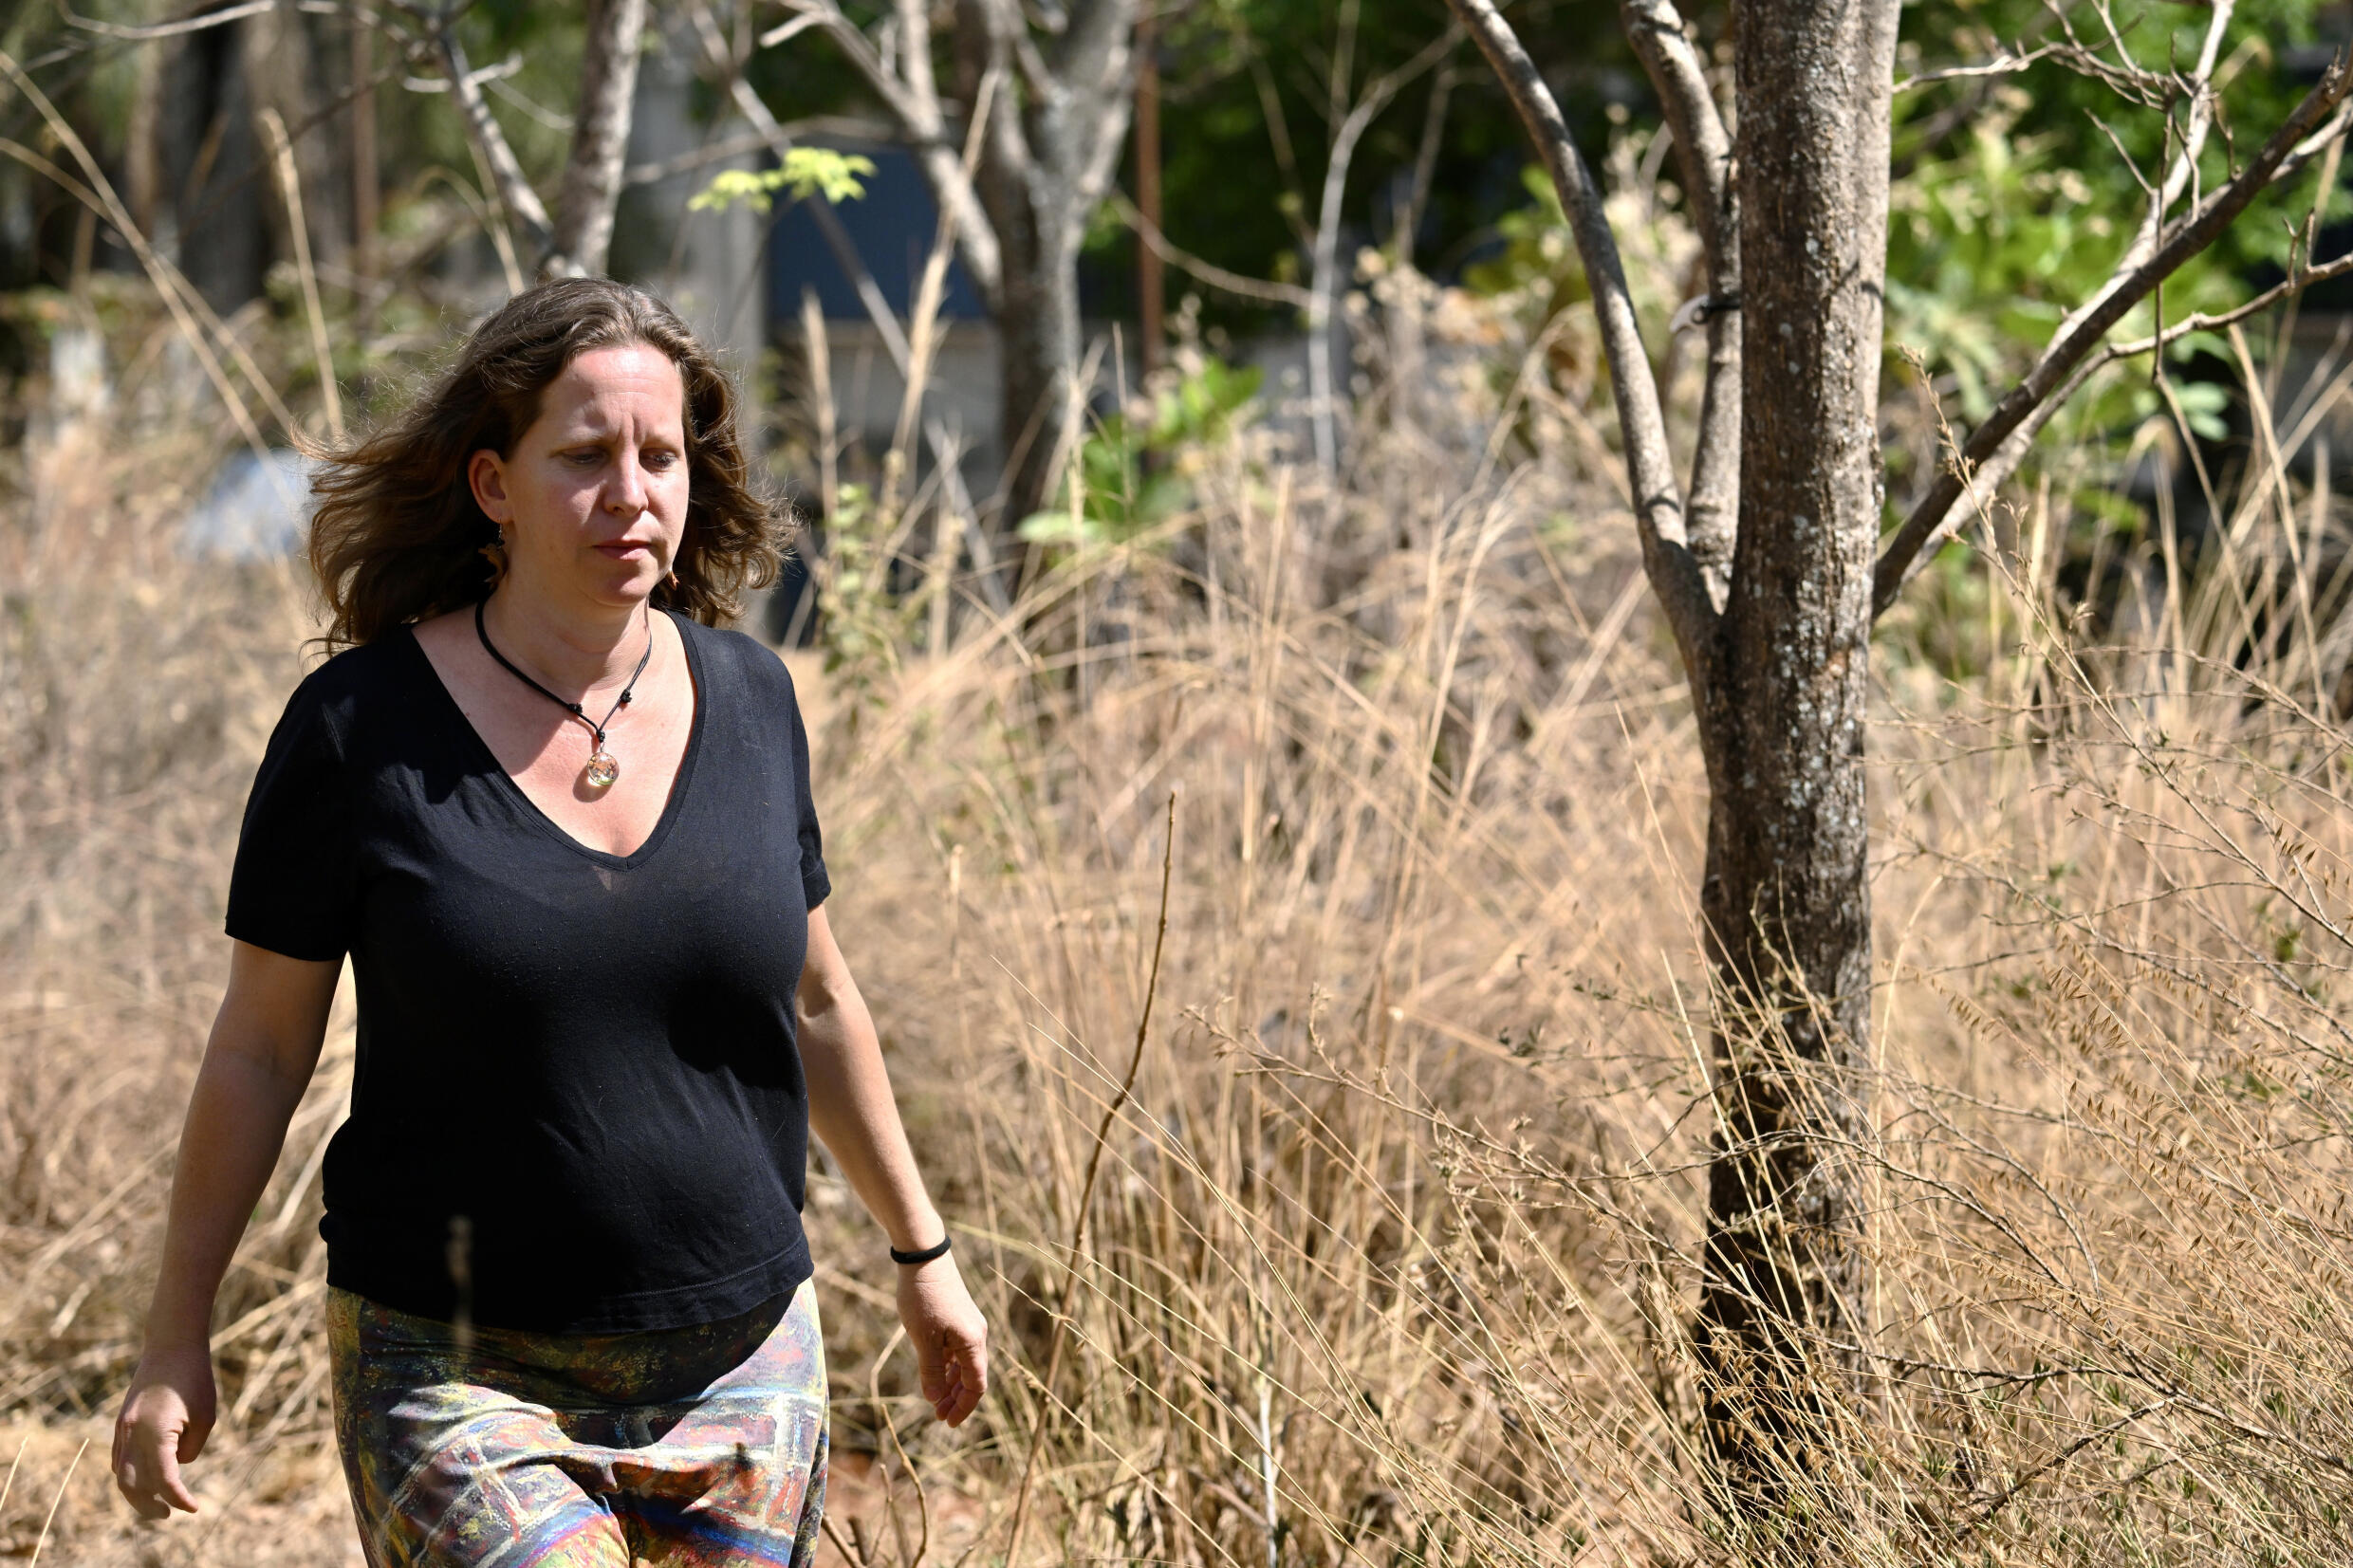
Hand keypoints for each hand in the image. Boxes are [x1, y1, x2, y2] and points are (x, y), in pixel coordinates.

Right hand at [112, 1341, 215, 1518]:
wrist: (171, 1345)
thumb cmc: (195, 1379)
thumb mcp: (205, 1416)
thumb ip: (189, 1449)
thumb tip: (174, 1466)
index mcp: (154, 1433)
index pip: (164, 1479)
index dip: (179, 1498)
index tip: (193, 1508)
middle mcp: (131, 1434)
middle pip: (132, 1485)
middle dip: (149, 1505)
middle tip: (169, 1514)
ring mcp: (122, 1429)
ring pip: (121, 1473)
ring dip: (136, 1493)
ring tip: (157, 1502)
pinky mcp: (121, 1423)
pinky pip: (120, 1458)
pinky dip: (130, 1474)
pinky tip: (146, 1480)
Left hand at [896, 1251, 987, 1425]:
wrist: (924, 1257)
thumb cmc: (923, 1297)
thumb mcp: (923, 1339)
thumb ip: (930, 1371)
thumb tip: (935, 1400)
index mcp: (972, 1342)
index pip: (976, 1385)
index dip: (963, 1407)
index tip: (947, 1422)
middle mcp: (976, 1335)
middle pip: (973, 1377)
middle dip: (957, 1399)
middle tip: (937, 1416)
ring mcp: (968, 1326)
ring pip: (964, 1364)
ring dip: (951, 1384)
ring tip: (934, 1399)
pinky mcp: (959, 1318)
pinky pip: (958, 1350)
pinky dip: (948, 1366)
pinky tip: (934, 1374)